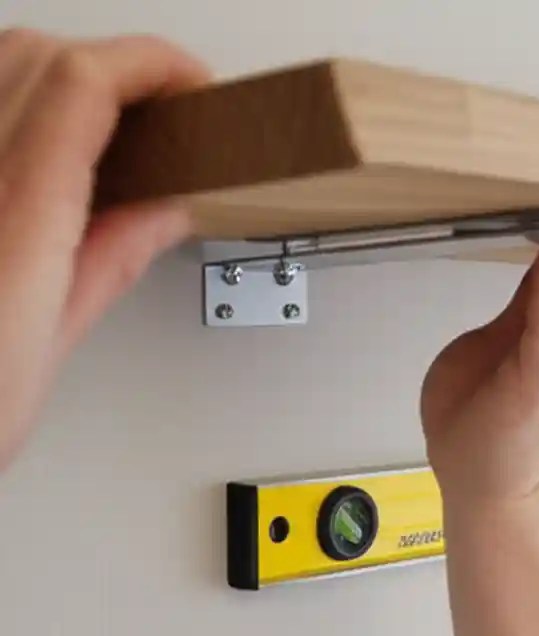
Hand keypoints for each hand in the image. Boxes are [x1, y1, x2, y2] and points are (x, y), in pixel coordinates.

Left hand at [0, 30, 209, 469]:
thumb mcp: (46, 350)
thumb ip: (105, 262)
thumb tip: (159, 212)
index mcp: (13, 217)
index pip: (85, 81)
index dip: (152, 62)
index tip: (193, 83)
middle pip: (38, 54)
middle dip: (115, 61)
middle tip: (161, 103)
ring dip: (62, 74)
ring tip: (107, 122)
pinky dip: (16, 104)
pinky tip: (41, 152)